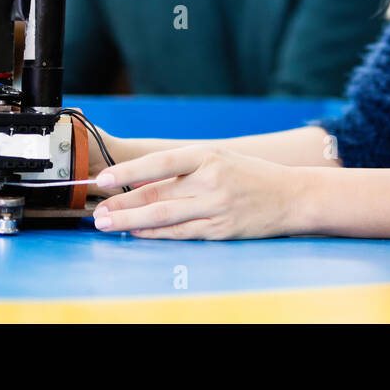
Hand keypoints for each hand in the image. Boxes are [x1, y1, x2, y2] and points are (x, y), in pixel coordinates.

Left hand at [91, 146, 309, 239]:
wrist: (292, 196)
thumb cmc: (251, 175)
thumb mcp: (219, 159)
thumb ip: (184, 169)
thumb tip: (140, 181)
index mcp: (208, 155)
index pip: (159, 162)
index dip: (128, 171)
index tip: (103, 179)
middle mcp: (211, 180)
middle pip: (156, 192)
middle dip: (122, 202)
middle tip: (97, 210)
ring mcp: (216, 207)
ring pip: (163, 215)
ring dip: (131, 220)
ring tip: (107, 223)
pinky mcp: (220, 230)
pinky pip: (180, 233)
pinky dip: (155, 233)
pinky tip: (137, 233)